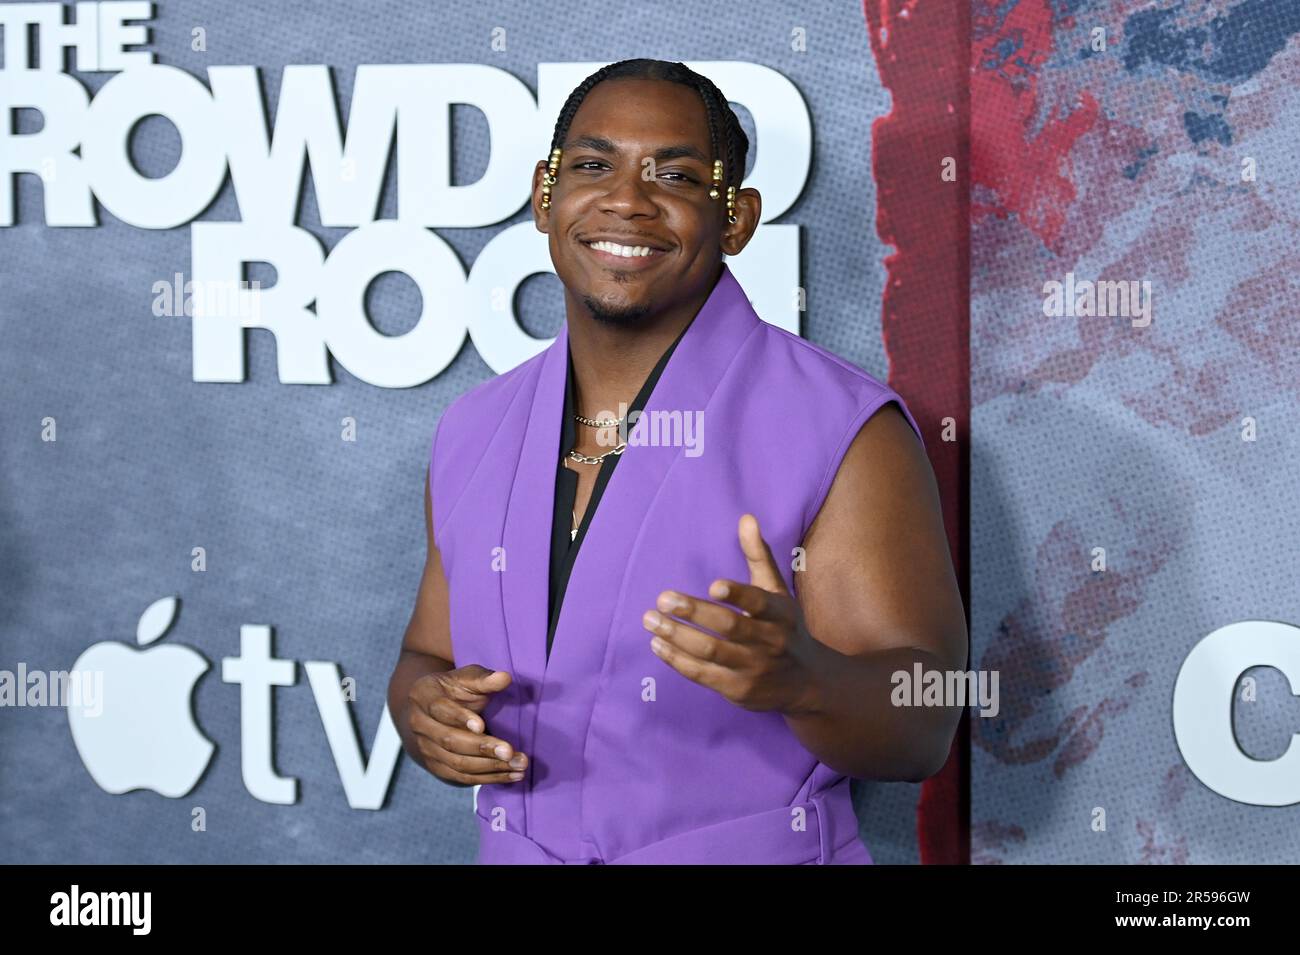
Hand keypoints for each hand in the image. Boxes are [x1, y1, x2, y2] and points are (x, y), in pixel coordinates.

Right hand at [404, 664, 528, 784]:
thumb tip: (504, 678)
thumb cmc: (456, 690)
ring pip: (457, 763)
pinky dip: (489, 778)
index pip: (439, 708)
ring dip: (491, 767)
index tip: (482, 726)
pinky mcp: (438, 768)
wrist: (435, 712)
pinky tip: (513, 775)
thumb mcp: (467, 678)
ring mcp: (426, 749)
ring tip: (519, 765)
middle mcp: (420, 725)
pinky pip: (463, 778)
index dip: (460, 717)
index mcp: (423, 695)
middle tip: (510, 751)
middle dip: (482, 748)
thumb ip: (484, 679)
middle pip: (449, 741)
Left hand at [642, 513, 825, 714]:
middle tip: (663, 598)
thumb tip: (746, 518)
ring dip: (677, 636)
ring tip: (650, 619)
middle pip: (730, 627)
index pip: (760, 603)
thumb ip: (758, 556)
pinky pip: (702, 674)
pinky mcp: (738, 690)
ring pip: (711, 652)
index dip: (738, 595)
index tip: (714, 586)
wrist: (808, 684)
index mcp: (781, 614)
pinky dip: (677, 660)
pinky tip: (658, 644)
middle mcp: (771, 642)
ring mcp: (754, 669)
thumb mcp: (778, 593)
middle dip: (694, 613)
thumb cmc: (785, 628)